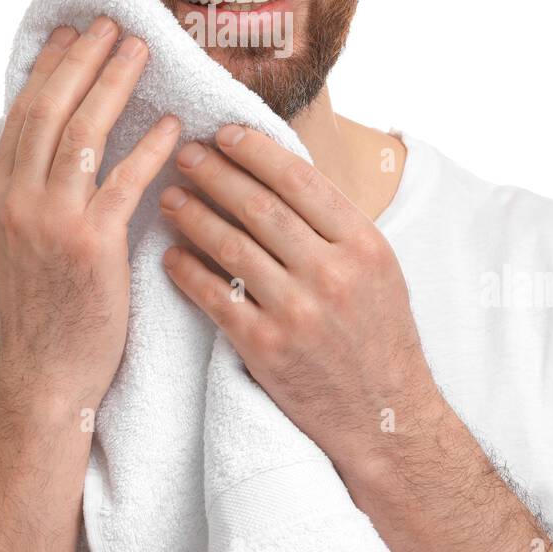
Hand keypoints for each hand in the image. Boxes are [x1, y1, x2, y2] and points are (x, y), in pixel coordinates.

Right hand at [0, 17, 180, 412]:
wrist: (40, 378)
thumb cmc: (35, 314)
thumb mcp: (8, 247)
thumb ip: (23, 196)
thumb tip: (42, 155)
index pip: (22, 114)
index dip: (49, 68)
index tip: (70, 33)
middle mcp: (16, 200)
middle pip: (50, 110)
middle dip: (82, 60)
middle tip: (110, 24)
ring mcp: (51, 222)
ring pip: (84, 134)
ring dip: (115, 85)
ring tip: (142, 51)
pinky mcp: (91, 247)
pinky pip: (124, 183)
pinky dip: (150, 149)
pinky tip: (173, 125)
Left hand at [157, 125, 441, 484]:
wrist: (384, 418)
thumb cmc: (379, 336)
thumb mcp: (378, 269)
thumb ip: (336, 225)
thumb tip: (279, 172)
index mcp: (364, 245)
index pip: (300, 180)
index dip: (255, 151)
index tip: (224, 133)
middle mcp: (333, 273)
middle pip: (259, 206)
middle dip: (215, 174)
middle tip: (184, 154)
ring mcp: (298, 312)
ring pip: (230, 246)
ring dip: (192, 215)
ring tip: (169, 197)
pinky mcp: (265, 348)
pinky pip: (213, 296)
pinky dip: (187, 270)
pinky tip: (171, 254)